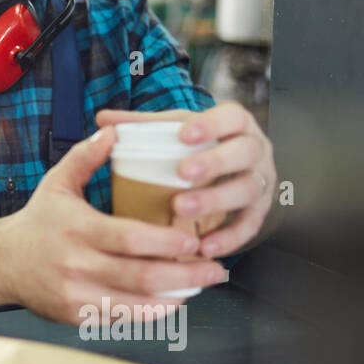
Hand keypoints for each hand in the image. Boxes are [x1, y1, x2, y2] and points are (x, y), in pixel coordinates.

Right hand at [3, 126, 227, 323]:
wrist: (1, 263)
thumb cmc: (37, 222)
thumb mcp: (56, 182)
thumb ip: (86, 157)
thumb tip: (114, 132)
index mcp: (77, 228)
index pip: (130, 239)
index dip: (166, 243)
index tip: (194, 241)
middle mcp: (77, 264)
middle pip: (140, 275)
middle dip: (185, 274)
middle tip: (215, 268)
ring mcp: (77, 294)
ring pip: (136, 302)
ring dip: (175, 296)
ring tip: (201, 285)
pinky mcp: (77, 315)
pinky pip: (122, 317)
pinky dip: (151, 312)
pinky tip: (172, 301)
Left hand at [95, 102, 275, 258]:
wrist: (234, 170)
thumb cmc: (200, 146)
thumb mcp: (177, 129)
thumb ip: (144, 124)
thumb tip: (103, 119)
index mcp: (236, 123)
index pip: (231, 117)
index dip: (211, 124)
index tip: (184, 135)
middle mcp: (255, 150)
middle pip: (244, 153)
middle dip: (215, 162)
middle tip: (183, 174)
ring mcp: (260, 182)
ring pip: (247, 190)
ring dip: (215, 201)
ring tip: (182, 209)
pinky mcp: (259, 212)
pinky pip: (249, 226)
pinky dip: (228, 238)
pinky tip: (205, 246)